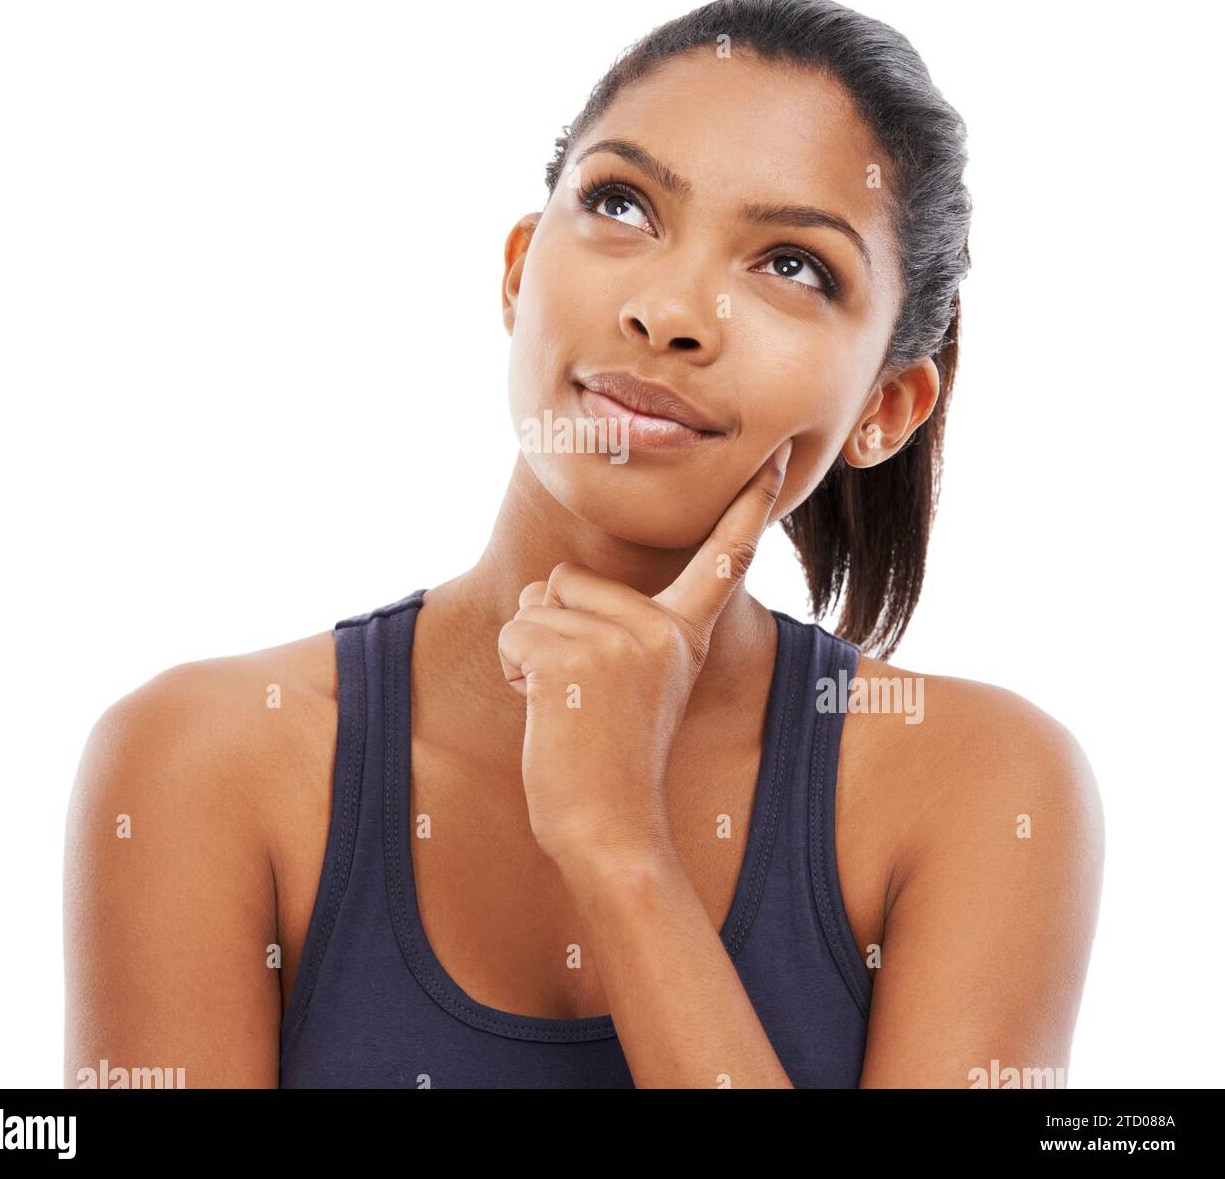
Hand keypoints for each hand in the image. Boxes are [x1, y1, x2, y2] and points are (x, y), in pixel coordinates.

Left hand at [496, 439, 792, 869]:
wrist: (610, 833)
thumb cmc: (606, 763)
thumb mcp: (625, 683)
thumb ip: (605, 627)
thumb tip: (544, 580)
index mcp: (683, 634)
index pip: (722, 559)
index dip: (751, 505)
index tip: (776, 457)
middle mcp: (664, 630)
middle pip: (568, 578)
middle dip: (552, 628)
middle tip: (580, 697)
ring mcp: (625, 641)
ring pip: (535, 604)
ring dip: (529, 653)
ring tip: (566, 708)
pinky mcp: (580, 657)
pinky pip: (515, 631)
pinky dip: (513, 668)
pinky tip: (547, 712)